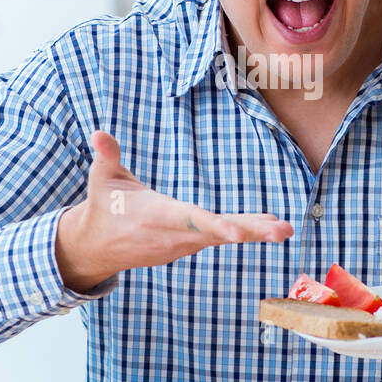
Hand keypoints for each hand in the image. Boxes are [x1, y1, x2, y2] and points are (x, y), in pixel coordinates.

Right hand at [54, 130, 293, 290]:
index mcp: (155, 215)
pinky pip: (221, 237)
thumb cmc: (103, 206)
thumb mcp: (101, 179)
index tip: (237, 234)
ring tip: (285, 230)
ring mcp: (182, 244)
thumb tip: (99, 133)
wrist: (96, 248)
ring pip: (223, 236)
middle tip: (282, 231)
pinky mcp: (188, 246)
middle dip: (250, 232)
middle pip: (217, 232)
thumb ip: (106, 156)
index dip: (214, 225)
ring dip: (255, 232)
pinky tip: (270, 226)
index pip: (189, 220)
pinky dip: (245, 231)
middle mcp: (173, 234)